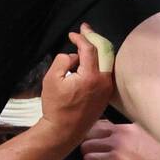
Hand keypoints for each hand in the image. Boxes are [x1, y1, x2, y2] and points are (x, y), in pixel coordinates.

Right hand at [39, 25, 114, 142]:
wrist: (64, 131)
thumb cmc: (55, 106)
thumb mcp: (51, 79)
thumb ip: (63, 61)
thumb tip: (74, 57)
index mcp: (91, 76)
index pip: (89, 49)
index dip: (81, 38)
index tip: (72, 34)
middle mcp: (104, 81)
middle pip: (104, 51)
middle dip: (93, 38)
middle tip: (85, 29)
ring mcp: (107, 89)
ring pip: (107, 61)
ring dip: (98, 49)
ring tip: (88, 41)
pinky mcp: (106, 95)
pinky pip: (107, 72)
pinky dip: (100, 62)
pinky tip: (92, 59)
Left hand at [81, 120, 159, 159]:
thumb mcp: (140, 141)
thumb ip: (123, 138)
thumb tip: (104, 140)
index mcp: (126, 127)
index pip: (96, 124)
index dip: (94, 139)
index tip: (99, 150)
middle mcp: (121, 132)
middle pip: (87, 134)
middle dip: (90, 149)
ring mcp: (119, 145)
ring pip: (86, 148)